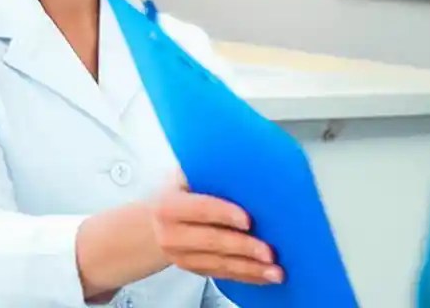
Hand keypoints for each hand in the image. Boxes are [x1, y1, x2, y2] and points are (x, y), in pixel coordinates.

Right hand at [150, 173, 283, 285]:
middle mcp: (172, 235)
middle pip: (212, 241)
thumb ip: (203, 169)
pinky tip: (265, 276)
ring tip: (275, 271)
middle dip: (243, 247)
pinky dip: (247, 277)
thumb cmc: (179, 194)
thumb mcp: (182, 176)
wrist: (154, 225)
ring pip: (220, 264)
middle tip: (269, 251)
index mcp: (170, 206)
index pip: (200, 209)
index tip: (248, 219)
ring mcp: (182, 257)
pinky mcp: (195, 270)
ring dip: (250, 269)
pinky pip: (223, 275)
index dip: (224, 214)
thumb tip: (237, 152)